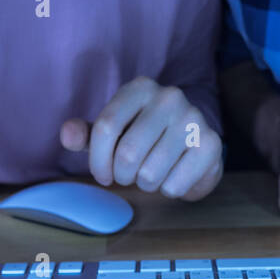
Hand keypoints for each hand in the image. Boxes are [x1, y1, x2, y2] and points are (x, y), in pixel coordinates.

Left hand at [60, 77, 222, 199]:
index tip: (102, 174)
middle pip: (127, 153)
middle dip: (122, 175)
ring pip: (150, 172)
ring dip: (145, 184)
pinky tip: (172, 177)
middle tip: (129, 175)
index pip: (105, 127)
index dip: (98, 160)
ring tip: (151, 175)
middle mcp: (169, 96)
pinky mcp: (211, 144)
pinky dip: (167, 191)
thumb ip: (85, 134)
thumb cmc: (144, 137)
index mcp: (140, 87)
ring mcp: (194, 119)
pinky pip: (174, 185)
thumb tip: (67, 134)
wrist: (192, 143)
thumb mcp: (112, 132)